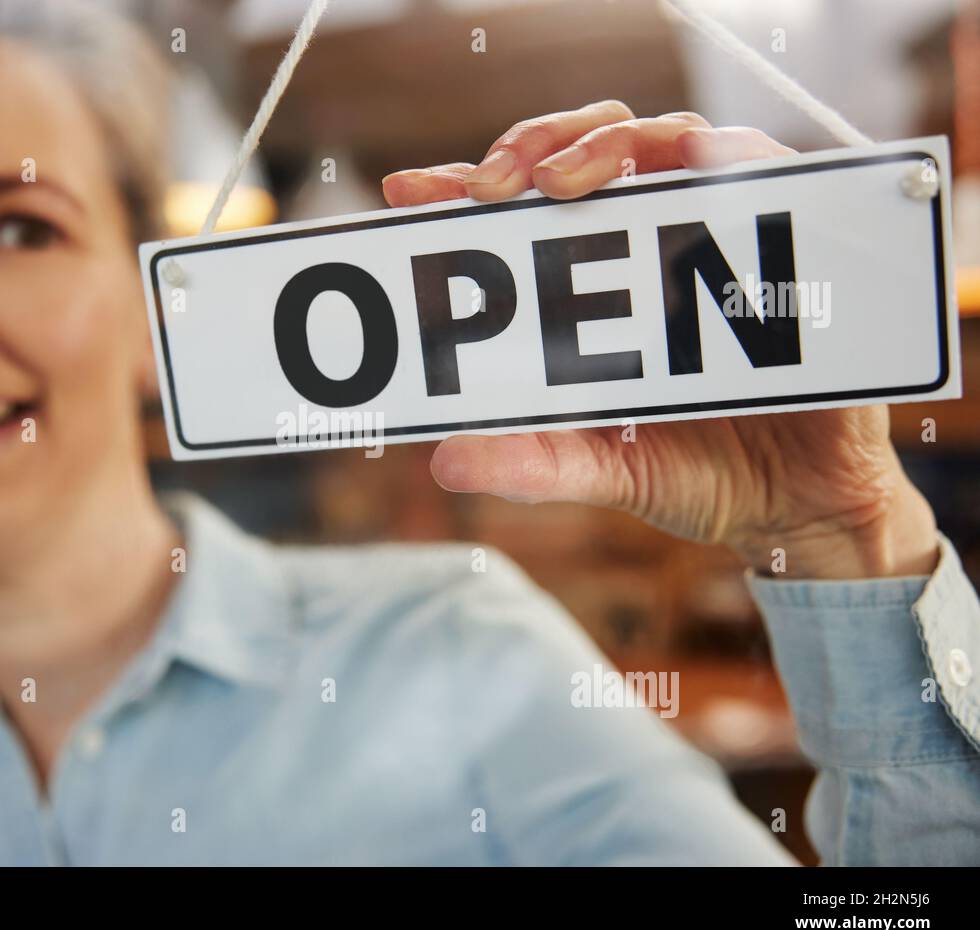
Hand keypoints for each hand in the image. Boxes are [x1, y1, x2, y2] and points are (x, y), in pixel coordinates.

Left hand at [382, 101, 939, 579]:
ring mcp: (718, 237)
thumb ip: (532, 463)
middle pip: (586, 149)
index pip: (519, 214)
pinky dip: (726, 154)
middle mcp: (650, 248)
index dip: (459, 191)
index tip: (408, 194)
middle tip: (491, 186)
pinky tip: (690, 161)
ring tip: (561, 181)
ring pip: (665, 139)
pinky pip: (764, 172)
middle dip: (531, 148)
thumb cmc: (698, 474)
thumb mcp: (604, 473)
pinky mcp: (790, 241)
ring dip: (608, 144)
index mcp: (593, 290)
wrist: (803, 509)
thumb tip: (444, 461)